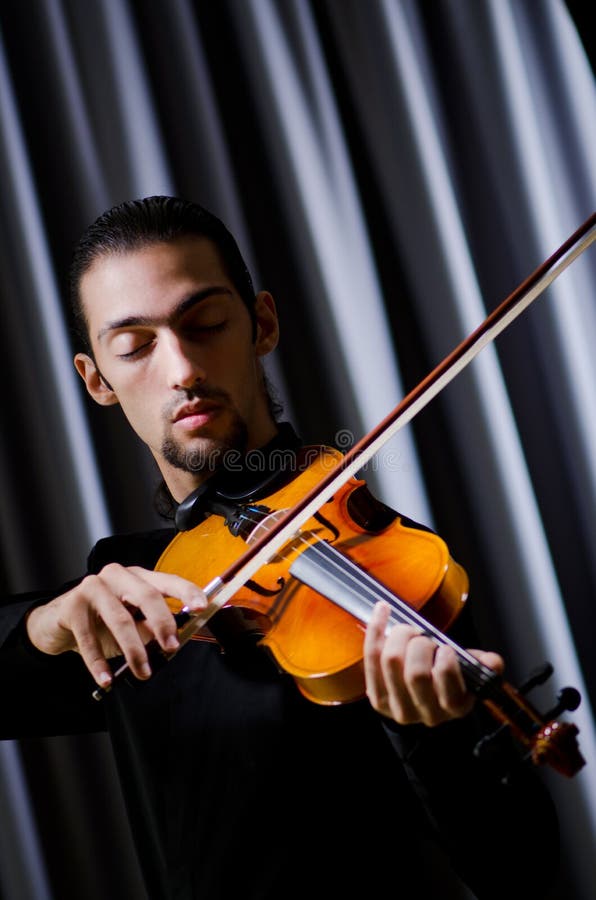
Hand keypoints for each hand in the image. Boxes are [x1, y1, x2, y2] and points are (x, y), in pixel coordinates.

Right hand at [26, 564, 206, 687]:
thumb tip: (171, 639)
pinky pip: (88, 637)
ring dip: (134, 649)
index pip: (167, 581)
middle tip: (172, 647)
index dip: (187, 592)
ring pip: (120, 618)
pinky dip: (98, 662)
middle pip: (146, 595)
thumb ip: (150, 628)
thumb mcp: (130, 625)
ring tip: (143, 672)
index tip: (203, 607)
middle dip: (162, 622)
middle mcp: (117, 576)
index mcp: (138, 577)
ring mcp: (93, 587)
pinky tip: (105, 680)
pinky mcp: (72, 605)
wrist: (56, 623)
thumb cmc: (100, 623)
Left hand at [364, 601, 503, 725]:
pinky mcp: (377, 698)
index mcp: (455, 706)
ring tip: (407, 631)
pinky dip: (376, 627)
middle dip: (420, 645)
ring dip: (400, 636)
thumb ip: (483, 666)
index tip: (446, 648)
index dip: (445, 661)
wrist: (421, 702)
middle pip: (416, 673)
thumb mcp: (471, 674)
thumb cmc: (446, 680)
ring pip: (391, 662)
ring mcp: (398, 707)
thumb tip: (492, 662)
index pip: (446, 683)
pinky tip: (383, 610)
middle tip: (423, 637)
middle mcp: (426, 712)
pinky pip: (371, 656)